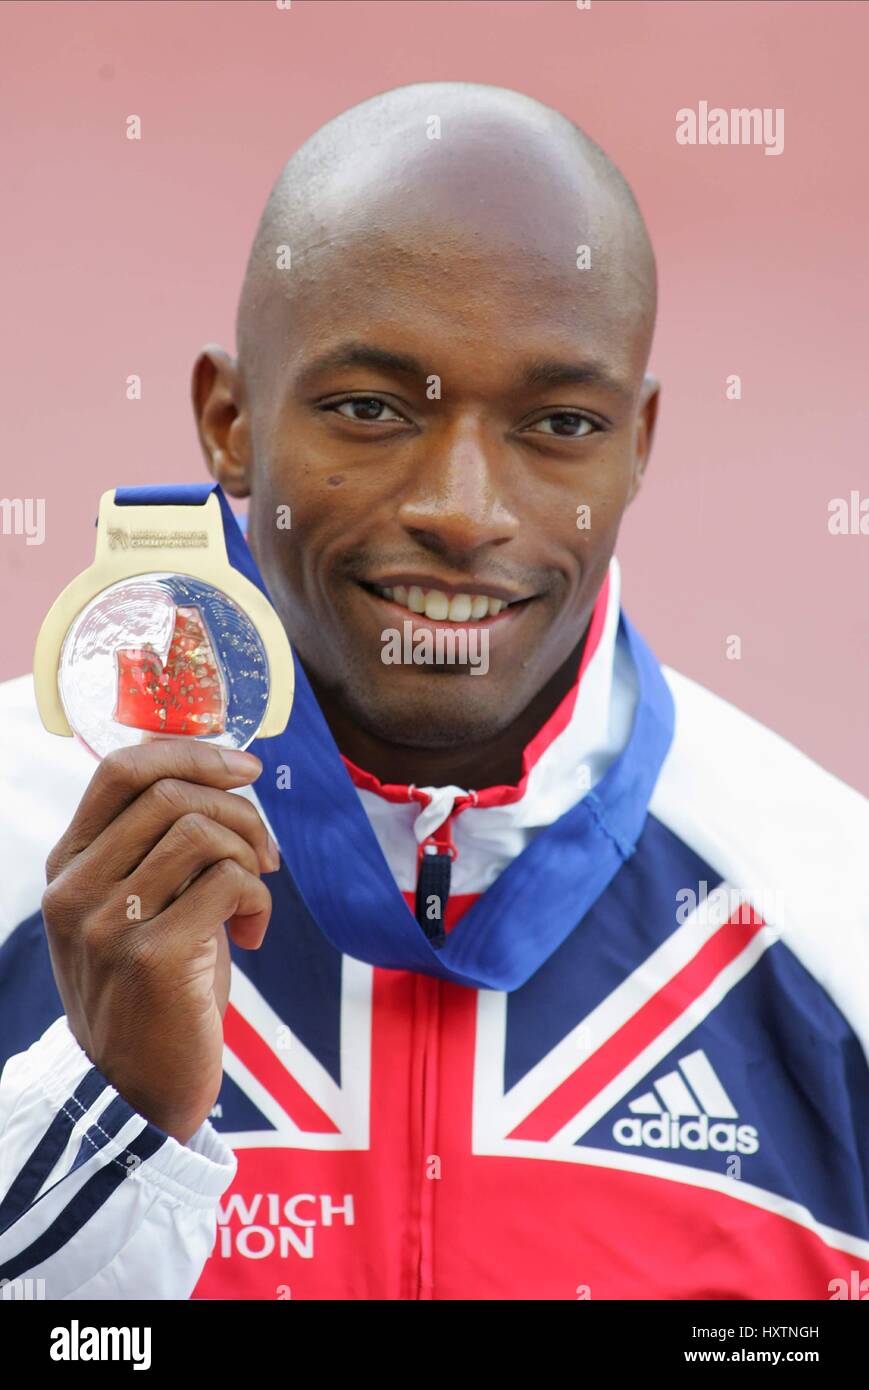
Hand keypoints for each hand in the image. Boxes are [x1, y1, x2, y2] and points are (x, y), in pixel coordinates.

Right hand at [41, 740, 278, 1142]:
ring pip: (202, 833)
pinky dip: (258, 900)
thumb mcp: (139, 906)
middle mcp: (75, 889)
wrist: (135, 1093)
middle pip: (171, 793)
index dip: (192, 752)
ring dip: (250, 857)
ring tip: (255, 897)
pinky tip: (252, 935)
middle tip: (264, 853)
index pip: (121, 769)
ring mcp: (107, 923)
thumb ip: (160, 848)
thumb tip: (225, 778)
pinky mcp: (152, 957)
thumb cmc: (154, 991)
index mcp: (68, 866)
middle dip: (239, 811)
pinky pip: (229, 883)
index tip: (244, 766)